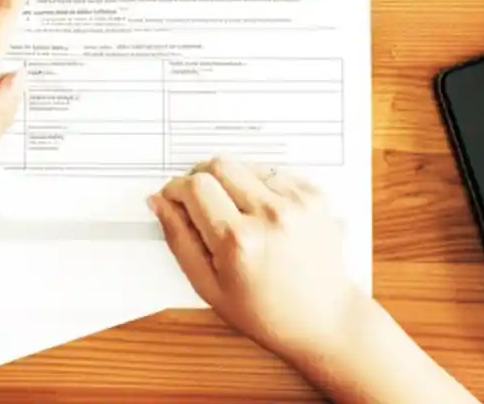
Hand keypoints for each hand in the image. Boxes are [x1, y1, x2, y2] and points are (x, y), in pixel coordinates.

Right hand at [150, 158, 366, 363]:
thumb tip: (159, 201)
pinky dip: (259, 187)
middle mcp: (271, 215)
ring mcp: (297, 202)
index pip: (194, 186)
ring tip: (238, 216)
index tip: (174, 199)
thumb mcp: (208, 286)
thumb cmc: (266, 312)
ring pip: (245, 165)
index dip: (176, 189)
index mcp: (239, 241)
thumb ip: (178, 238)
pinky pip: (273, 172)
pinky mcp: (315, 196)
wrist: (323, 319)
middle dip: (200, 178)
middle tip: (200, 203)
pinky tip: (263, 216)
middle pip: (218, 164)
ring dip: (231, 182)